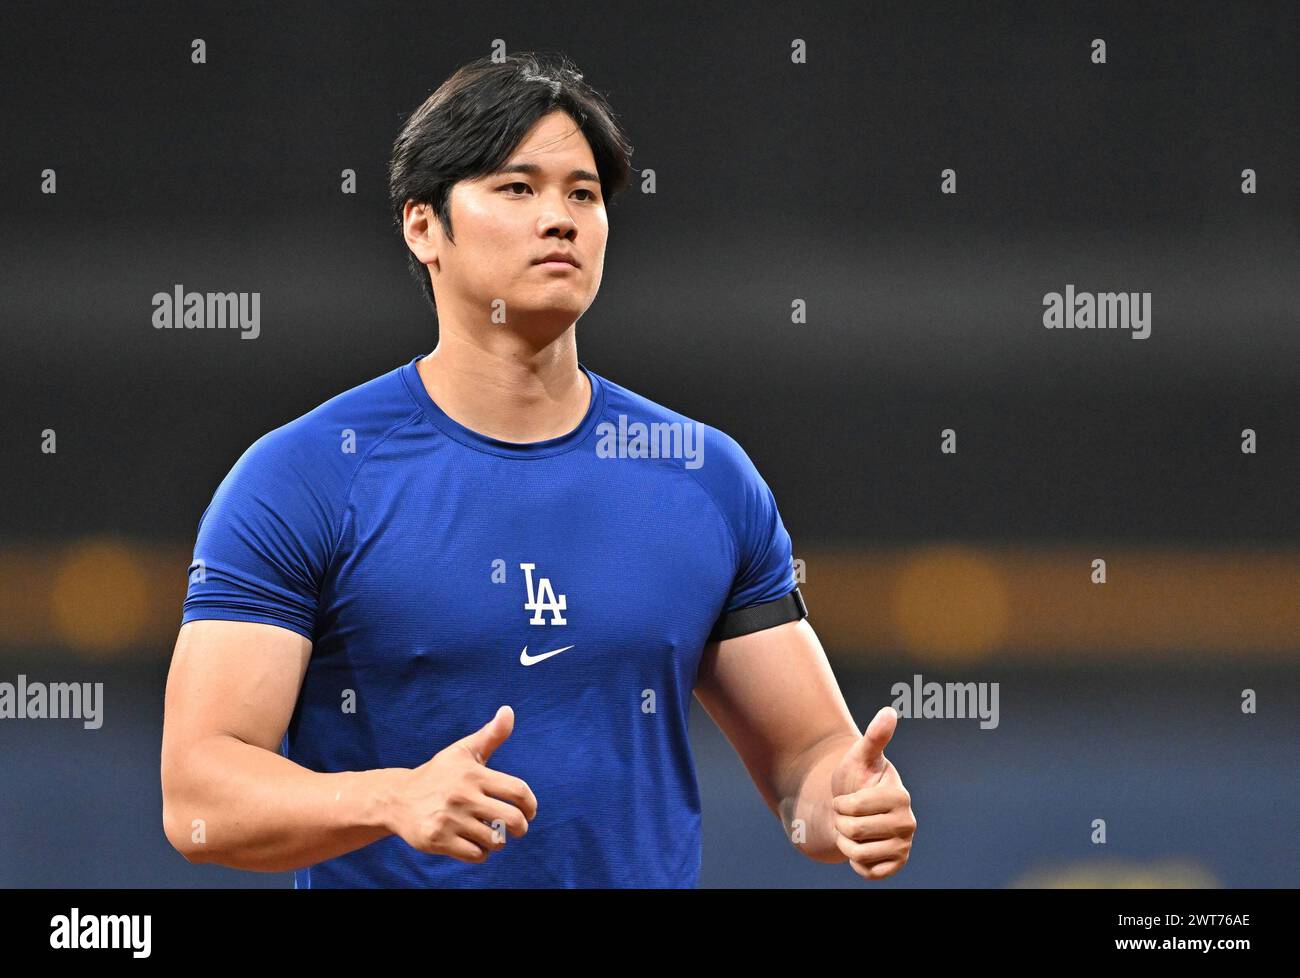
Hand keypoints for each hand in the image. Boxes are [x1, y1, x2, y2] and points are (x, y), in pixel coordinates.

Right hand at [387, 705, 537, 862]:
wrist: (397, 798)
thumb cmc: (438, 774)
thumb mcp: (462, 752)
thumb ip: (490, 735)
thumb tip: (508, 711)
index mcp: (473, 774)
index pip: (518, 791)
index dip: (530, 805)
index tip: (529, 811)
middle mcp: (462, 796)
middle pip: (512, 820)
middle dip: (520, 828)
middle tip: (517, 828)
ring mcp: (449, 819)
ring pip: (495, 841)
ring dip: (498, 841)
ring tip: (492, 835)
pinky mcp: (438, 840)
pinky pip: (476, 855)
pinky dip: (481, 853)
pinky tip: (475, 844)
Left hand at [829, 706, 915, 879]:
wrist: (852, 808)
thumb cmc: (856, 778)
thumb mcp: (860, 756)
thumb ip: (875, 737)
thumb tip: (889, 711)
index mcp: (900, 796)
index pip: (852, 808)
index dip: (840, 804)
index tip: (847, 798)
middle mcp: (908, 823)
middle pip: (853, 831)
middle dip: (840, 823)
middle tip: (847, 815)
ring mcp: (904, 846)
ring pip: (857, 854)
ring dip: (845, 842)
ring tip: (853, 830)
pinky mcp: (897, 865)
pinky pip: (868, 872)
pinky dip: (856, 863)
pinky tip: (861, 847)